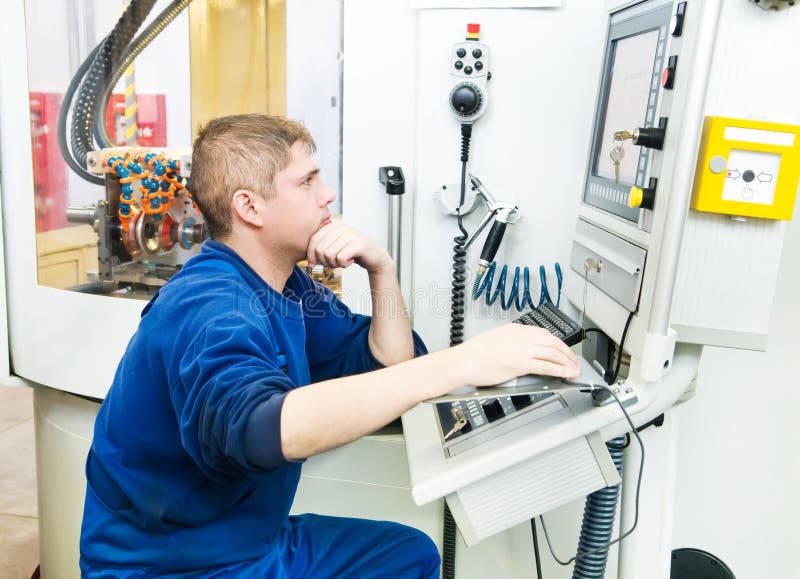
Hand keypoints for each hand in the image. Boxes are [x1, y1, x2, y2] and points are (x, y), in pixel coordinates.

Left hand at [307, 221, 391, 272]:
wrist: (374, 255)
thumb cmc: (350, 252)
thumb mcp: (333, 246)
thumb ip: (320, 248)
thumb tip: (309, 262)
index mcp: (331, 225)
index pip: (313, 240)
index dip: (310, 255)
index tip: (313, 264)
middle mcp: (340, 226)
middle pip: (320, 249)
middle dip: (325, 261)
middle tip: (334, 262)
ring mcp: (350, 233)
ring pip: (329, 255)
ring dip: (335, 264)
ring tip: (343, 261)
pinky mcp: (358, 243)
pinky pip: (341, 258)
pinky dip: (344, 264)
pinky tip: (351, 261)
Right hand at [450, 324, 580, 386]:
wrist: (462, 362)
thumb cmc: (472, 355)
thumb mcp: (494, 341)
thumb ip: (509, 344)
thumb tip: (518, 352)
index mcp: (514, 330)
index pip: (543, 333)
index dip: (557, 343)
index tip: (563, 350)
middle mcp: (520, 336)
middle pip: (552, 342)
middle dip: (567, 352)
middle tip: (574, 361)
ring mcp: (521, 349)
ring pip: (553, 353)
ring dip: (567, 362)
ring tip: (575, 369)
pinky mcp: (519, 363)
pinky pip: (546, 366)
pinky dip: (560, 370)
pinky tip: (567, 374)